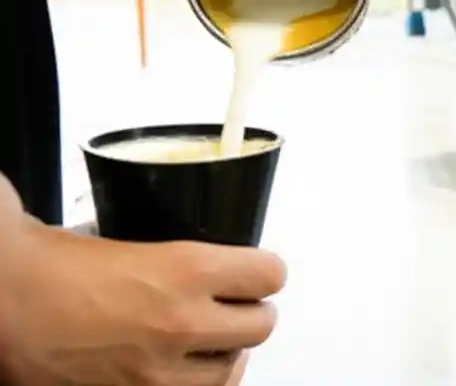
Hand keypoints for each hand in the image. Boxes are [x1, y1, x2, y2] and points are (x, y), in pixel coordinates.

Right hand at [0, 220, 285, 385]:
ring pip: (233, 369)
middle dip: (250, 313)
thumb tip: (216, 271)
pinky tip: (183, 370)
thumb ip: (184, 263)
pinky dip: (194, 382)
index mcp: (187, 269)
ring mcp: (159, 372)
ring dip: (224, 353)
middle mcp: (182, 322)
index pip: (270, 275)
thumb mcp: (134, 242)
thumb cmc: (50, 267)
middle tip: (235, 307)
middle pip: (262, 325)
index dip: (264, 272)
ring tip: (207, 342)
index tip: (257, 273)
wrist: (0, 300)